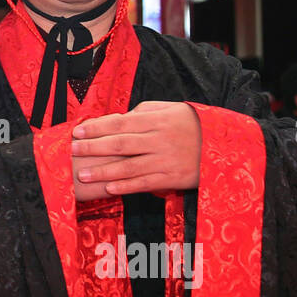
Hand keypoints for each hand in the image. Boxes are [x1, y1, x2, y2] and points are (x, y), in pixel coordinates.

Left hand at [70, 101, 201, 195]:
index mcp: (157, 120)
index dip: (97, 128)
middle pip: (120, 144)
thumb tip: (120, 117)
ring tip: (83, 174)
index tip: (77, 131)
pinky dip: (125, 186)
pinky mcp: (172, 178)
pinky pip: (145, 183)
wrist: (224, 145)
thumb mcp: (171, 109)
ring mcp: (166, 160)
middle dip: (93, 148)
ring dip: (104, 171)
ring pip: (129, 167)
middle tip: (72, 151)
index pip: (120, 124)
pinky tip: (108, 187)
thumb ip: (144, 111)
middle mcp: (159, 140)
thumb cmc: (192, 124)